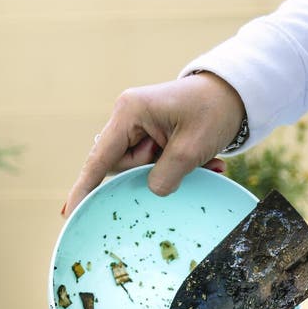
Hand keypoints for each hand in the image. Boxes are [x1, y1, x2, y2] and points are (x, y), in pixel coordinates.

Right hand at [63, 71, 245, 216]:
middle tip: (188, 163)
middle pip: (122, 166)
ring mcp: (139, 127)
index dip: (85, 189)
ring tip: (205, 162)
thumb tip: (151, 193)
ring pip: (140, 168)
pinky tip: (205, 162)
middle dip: (152, 174)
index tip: (70, 213)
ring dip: (172, 171)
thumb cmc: (213, 112)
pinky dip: (177, 167)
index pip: (99, 159)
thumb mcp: (190, 149)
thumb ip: (165, 177)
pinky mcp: (152, 135)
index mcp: (129, 112)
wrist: (236, 95)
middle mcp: (127, 118)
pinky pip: (154, 163)